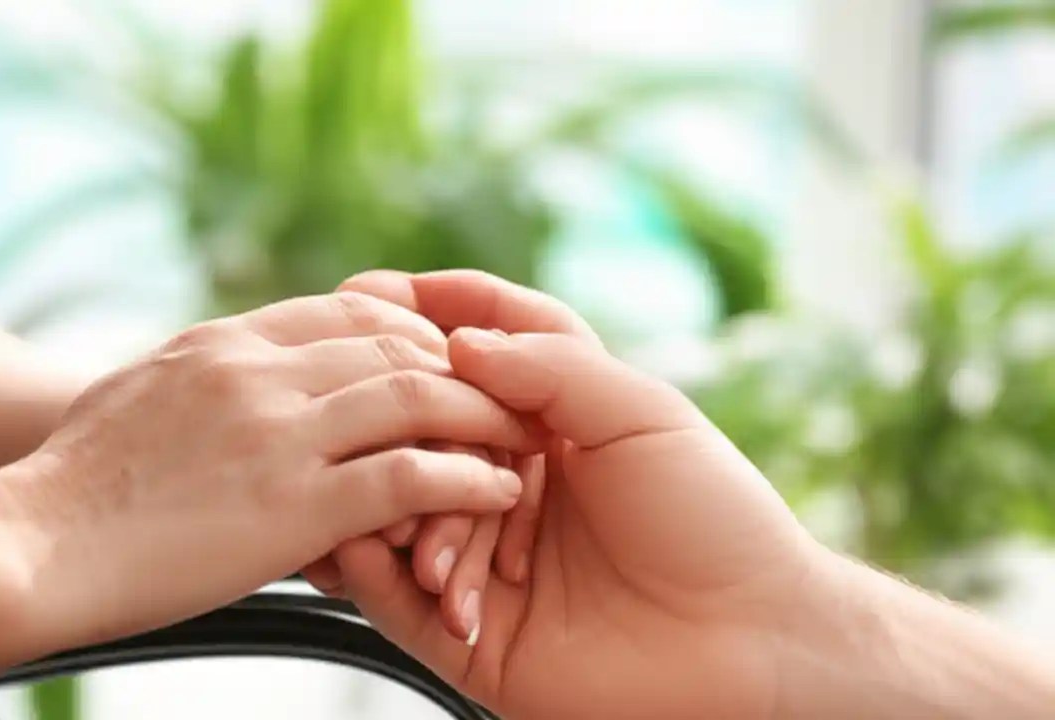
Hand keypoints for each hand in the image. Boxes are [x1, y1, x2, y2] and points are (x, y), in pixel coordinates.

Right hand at [0, 292, 545, 649]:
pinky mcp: (292, 505)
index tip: (445, 358)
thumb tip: (228, 377)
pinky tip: (498, 490)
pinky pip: (409, 476)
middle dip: (460, 365)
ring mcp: (277, 432)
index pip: (345, 310)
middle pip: (393, 342)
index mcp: (222, 343)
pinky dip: (466, 479)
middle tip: (505, 392)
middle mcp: (256, 370)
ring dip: (482, 413)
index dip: (410, 330)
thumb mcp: (135, 397)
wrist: (26, 546)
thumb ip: (199, 378)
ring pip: (416, 395)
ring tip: (524, 436)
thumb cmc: (72, 489)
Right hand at [334, 323, 824, 718]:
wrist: (752, 645)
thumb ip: (550, 366)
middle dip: (409, 427)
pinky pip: (395, 601)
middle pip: (427, 432)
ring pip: (406, 511)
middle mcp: (516, 485)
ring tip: (422, 525)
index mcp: (559, 424)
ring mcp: (490, 559)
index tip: (368, 290)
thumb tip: (458, 340)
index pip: (482, 350)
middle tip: (401, 424)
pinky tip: (370, 549)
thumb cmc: (715, 521)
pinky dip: (372, 571)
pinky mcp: (474, 635)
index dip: (430, 311)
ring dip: (406, 508)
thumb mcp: (641, 413)